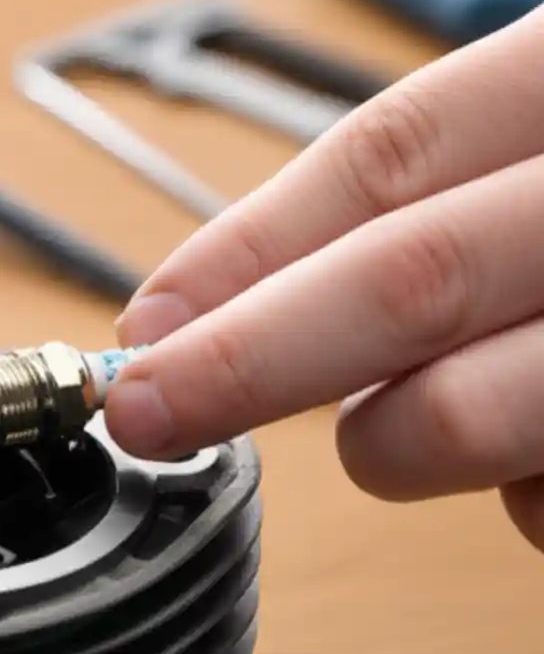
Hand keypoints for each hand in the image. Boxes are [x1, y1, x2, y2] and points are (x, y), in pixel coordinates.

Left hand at [104, 6, 543, 549]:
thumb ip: (437, 206)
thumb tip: (247, 305)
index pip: (386, 160)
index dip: (246, 249)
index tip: (148, 324)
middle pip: (412, 279)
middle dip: (255, 360)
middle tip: (153, 409)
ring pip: (479, 414)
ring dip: (397, 441)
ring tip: (394, 433)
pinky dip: (522, 493)